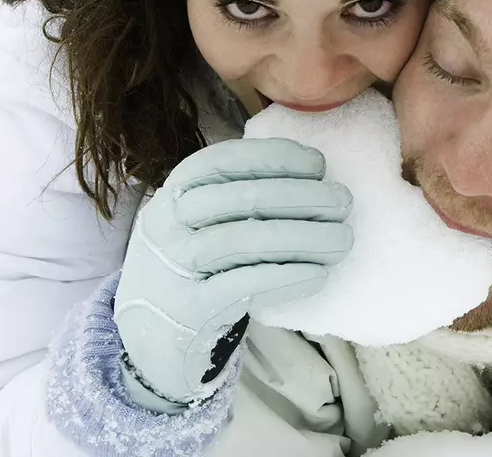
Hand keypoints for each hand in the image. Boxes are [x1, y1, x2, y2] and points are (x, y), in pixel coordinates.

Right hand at [113, 138, 352, 407]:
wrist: (148, 334)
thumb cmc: (189, 265)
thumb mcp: (194, 220)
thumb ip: (234, 194)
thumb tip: (310, 170)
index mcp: (174, 191)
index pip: (224, 160)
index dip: (275, 157)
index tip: (318, 165)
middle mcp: (168, 223)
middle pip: (242, 198)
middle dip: (302, 196)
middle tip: (344, 202)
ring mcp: (175, 267)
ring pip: (245, 239)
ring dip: (303, 236)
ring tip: (341, 239)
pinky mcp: (190, 309)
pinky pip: (244, 285)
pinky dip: (286, 276)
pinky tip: (317, 274)